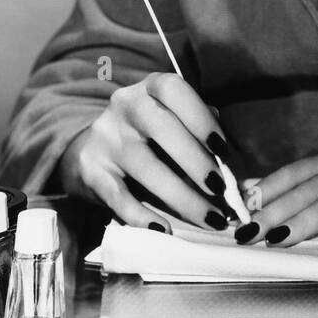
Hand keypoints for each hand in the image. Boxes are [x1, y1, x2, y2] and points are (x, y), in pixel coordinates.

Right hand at [59, 73, 238, 231]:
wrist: (90, 151)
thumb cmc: (148, 135)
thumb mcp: (172, 119)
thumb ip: (199, 128)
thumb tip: (227, 157)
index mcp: (150, 87)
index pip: (174, 89)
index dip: (201, 118)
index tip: (223, 150)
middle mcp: (124, 105)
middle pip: (162, 128)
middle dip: (196, 161)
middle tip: (221, 189)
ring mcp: (105, 137)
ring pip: (146, 168)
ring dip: (183, 197)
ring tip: (209, 218)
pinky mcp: (90, 170)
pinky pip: (119, 197)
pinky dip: (143, 216)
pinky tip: (166, 229)